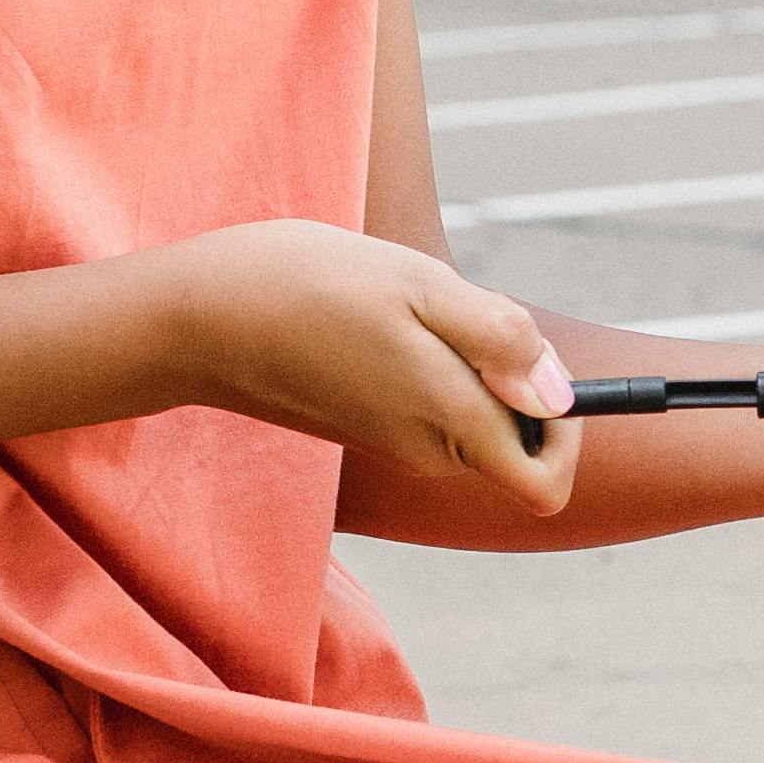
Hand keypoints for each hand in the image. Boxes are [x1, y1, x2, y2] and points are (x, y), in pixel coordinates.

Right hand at [161, 218, 572, 514]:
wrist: (195, 316)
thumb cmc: (306, 285)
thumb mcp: (419, 286)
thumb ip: (500, 342)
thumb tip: (560, 396)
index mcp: (449, 422)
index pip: (548, 477)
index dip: (569, 423)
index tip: (535, 357)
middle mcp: (427, 450)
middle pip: (517, 442)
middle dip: (515, 377)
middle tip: (457, 310)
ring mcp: (393, 443)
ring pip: (474, 417)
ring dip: (469, 362)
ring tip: (409, 307)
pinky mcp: (364, 426)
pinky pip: (430, 405)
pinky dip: (430, 362)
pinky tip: (378, 318)